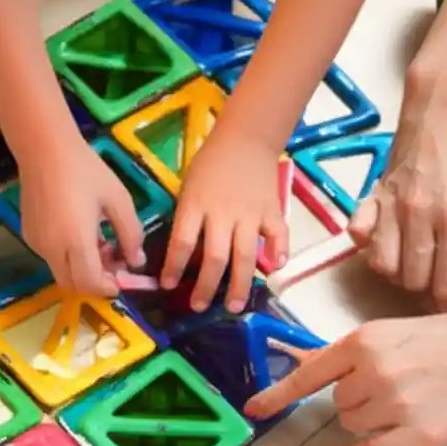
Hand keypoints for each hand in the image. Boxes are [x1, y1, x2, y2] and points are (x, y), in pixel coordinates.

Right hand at [18, 135, 144, 295]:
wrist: (44, 148)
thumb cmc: (85, 170)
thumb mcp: (118, 199)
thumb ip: (131, 234)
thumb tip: (137, 261)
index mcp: (75, 241)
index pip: (90, 283)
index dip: (108, 287)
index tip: (123, 279)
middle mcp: (52, 249)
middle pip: (73, 285)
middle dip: (95, 282)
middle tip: (114, 265)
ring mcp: (36, 243)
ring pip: (62, 272)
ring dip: (82, 269)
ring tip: (100, 242)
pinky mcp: (29, 235)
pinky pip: (51, 257)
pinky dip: (69, 257)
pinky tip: (80, 232)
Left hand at [161, 129, 288, 312]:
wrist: (245, 139)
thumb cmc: (210, 165)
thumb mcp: (189, 188)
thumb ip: (189, 219)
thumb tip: (186, 257)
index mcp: (196, 205)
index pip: (182, 243)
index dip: (173, 267)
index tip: (166, 285)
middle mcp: (223, 213)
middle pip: (215, 258)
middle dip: (206, 287)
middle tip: (198, 307)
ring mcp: (250, 213)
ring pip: (245, 256)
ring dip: (239, 285)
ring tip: (233, 307)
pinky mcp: (272, 210)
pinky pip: (278, 235)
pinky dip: (279, 252)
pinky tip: (276, 269)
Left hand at [245, 313, 446, 445]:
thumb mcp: (395, 330)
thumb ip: (353, 351)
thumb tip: (307, 366)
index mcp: (366, 340)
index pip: (311, 372)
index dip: (279, 393)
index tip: (254, 408)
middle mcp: (376, 371)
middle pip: (337, 402)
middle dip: (354, 399)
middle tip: (393, 385)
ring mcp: (396, 405)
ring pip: (352, 424)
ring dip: (367, 420)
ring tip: (406, 401)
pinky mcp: (417, 435)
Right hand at [348, 75, 446, 311]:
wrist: (443, 108)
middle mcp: (418, 219)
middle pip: (413, 284)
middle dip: (429, 291)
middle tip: (443, 276)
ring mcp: (390, 208)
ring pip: (383, 268)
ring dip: (400, 273)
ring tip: (418, 260)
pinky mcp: (371, 198)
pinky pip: (359, 239)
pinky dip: (371, 248)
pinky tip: (389, 241)